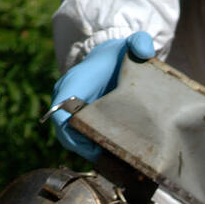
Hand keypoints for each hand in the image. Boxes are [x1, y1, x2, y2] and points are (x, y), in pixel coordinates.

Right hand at [50, 31, 154, 158]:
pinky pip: (76, 137)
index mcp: (74, 82)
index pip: (61, 113)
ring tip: (111, 161)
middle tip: (108, 159)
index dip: (73, 134)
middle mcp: (64, 96)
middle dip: (83, 148)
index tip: (95, 147)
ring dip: (87, 151)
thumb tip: (143, 48)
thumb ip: (139, 43)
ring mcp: (67, 109)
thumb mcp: (130, 46)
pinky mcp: (74, 117)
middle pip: (64, 132)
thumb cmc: (118, 54)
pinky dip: (89, 147)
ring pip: (69, 138)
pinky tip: (109, 154)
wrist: (109, 57)